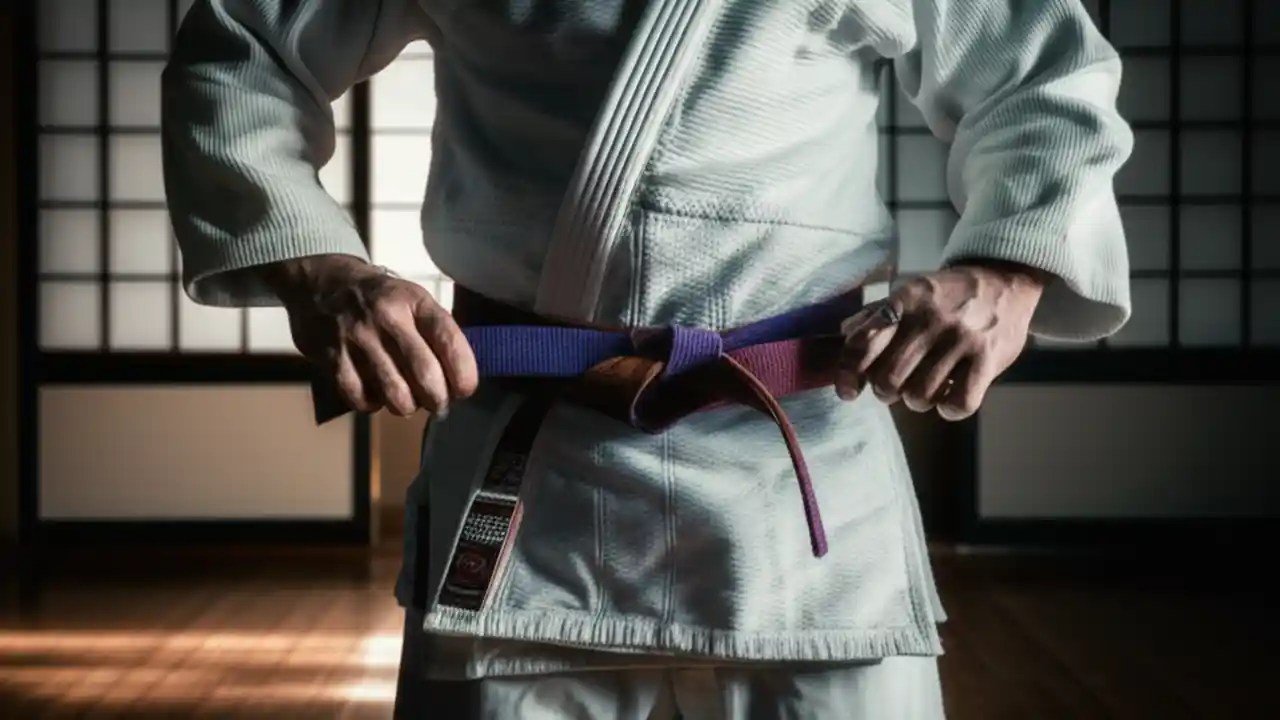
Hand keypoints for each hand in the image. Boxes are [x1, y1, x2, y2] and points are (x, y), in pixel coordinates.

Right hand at [260, 254, 477, 416]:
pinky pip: (362, 399)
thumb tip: (459, 379)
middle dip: (438, 399)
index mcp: (414, 302)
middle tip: (438, 402)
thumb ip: (436, 333)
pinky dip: (373, 404)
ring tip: (407, 399)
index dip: (464, 373)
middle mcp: (387, 318)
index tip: (465, 388)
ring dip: (408, 406)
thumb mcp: (413, 300)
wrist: (322, 284)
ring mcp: (358, 339)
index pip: (449, 340)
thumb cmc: (380, 299)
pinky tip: (375, 392)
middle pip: (425, 375)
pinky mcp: (333, 358)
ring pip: (396, 394)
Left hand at [834, 261, 1048, 420]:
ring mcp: (961, 340)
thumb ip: (877, 314)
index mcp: (905, 302)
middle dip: (885, 391)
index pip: (863, 343)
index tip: (848, 391)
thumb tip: (845, 332)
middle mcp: (931, 320)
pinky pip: (959, 403)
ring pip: (920, 396)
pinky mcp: (988, 359)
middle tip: (895, 386)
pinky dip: (949, 410)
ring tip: (925, 388)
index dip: (848, 374)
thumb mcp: (912, 292)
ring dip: (917, 400)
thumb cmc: (950, 295)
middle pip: (888, 379)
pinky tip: (950, 399)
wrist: (1004, 280)